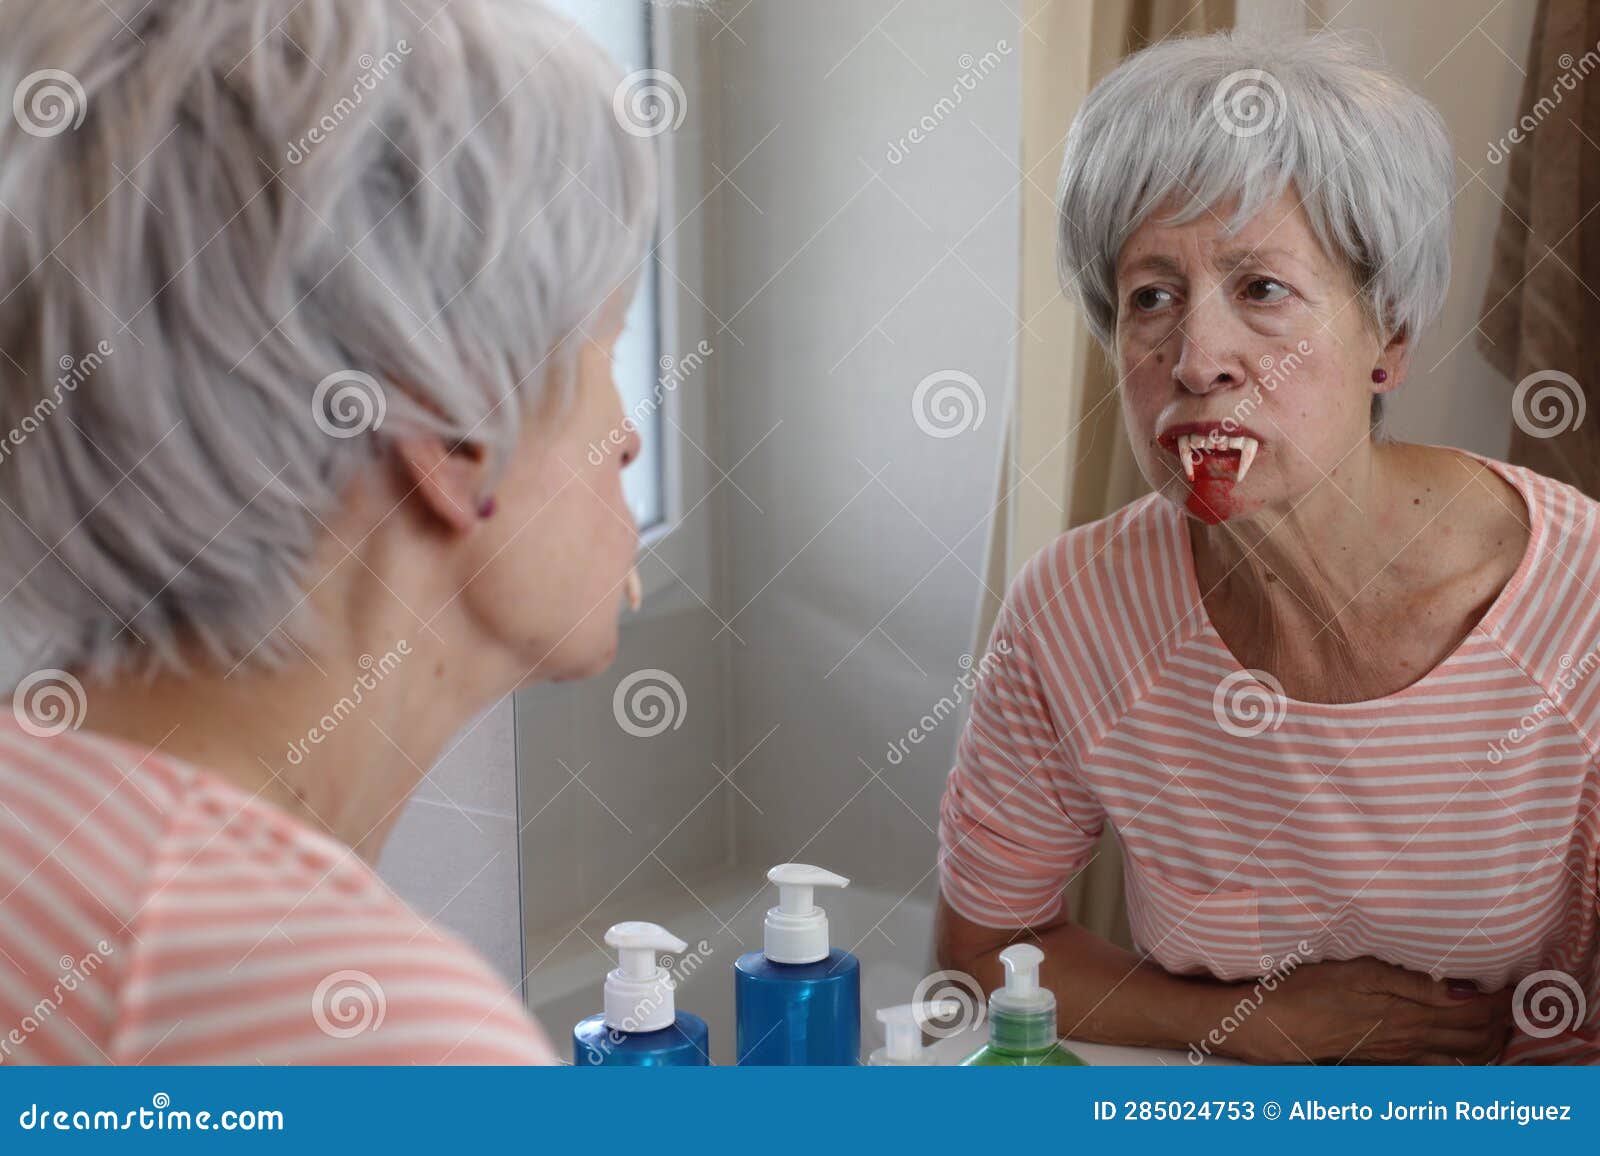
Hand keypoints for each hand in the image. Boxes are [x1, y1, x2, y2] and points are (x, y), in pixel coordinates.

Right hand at [1227, 956, 1513, 1064]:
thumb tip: (1463, 989)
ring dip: (1489, 1042)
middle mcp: (1410, 1039)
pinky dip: (1463, 1058)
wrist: (1271, 1025)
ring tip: (1501, 1022)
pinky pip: (1439, 1067)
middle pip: (1475, 1038)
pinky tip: (1463, 1048)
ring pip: (1462, 1057)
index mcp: (1408, 1014)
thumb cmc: (1309, 989)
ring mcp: (1399, 1054)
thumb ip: (1413, 981)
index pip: (1473, 1012)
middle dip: (1503, 1021)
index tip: (1517, 983)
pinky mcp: (1386, 1059)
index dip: (1501, 1000)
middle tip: (1518, 1001)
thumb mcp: (1358, 971)